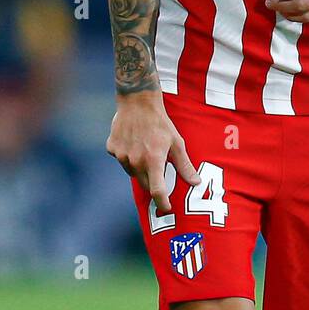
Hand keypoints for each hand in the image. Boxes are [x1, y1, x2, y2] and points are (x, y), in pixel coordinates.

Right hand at [106, 90, 199, 212]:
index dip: (162, 203)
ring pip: (132, 172)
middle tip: (159, 168)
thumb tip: (196, 183)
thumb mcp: (176, 143)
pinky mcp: (112, 149)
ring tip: (146, 149)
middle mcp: (135, 161)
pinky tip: (133, 142)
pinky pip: (120, 159)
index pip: (157, 191)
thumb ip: (184, 165)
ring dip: (139, 168)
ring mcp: (121, 155)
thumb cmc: (160, 123)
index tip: (167, 207)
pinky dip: (127, 156)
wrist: (138, 102)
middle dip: (153, 182)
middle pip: (144, 184)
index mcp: (153, 161)